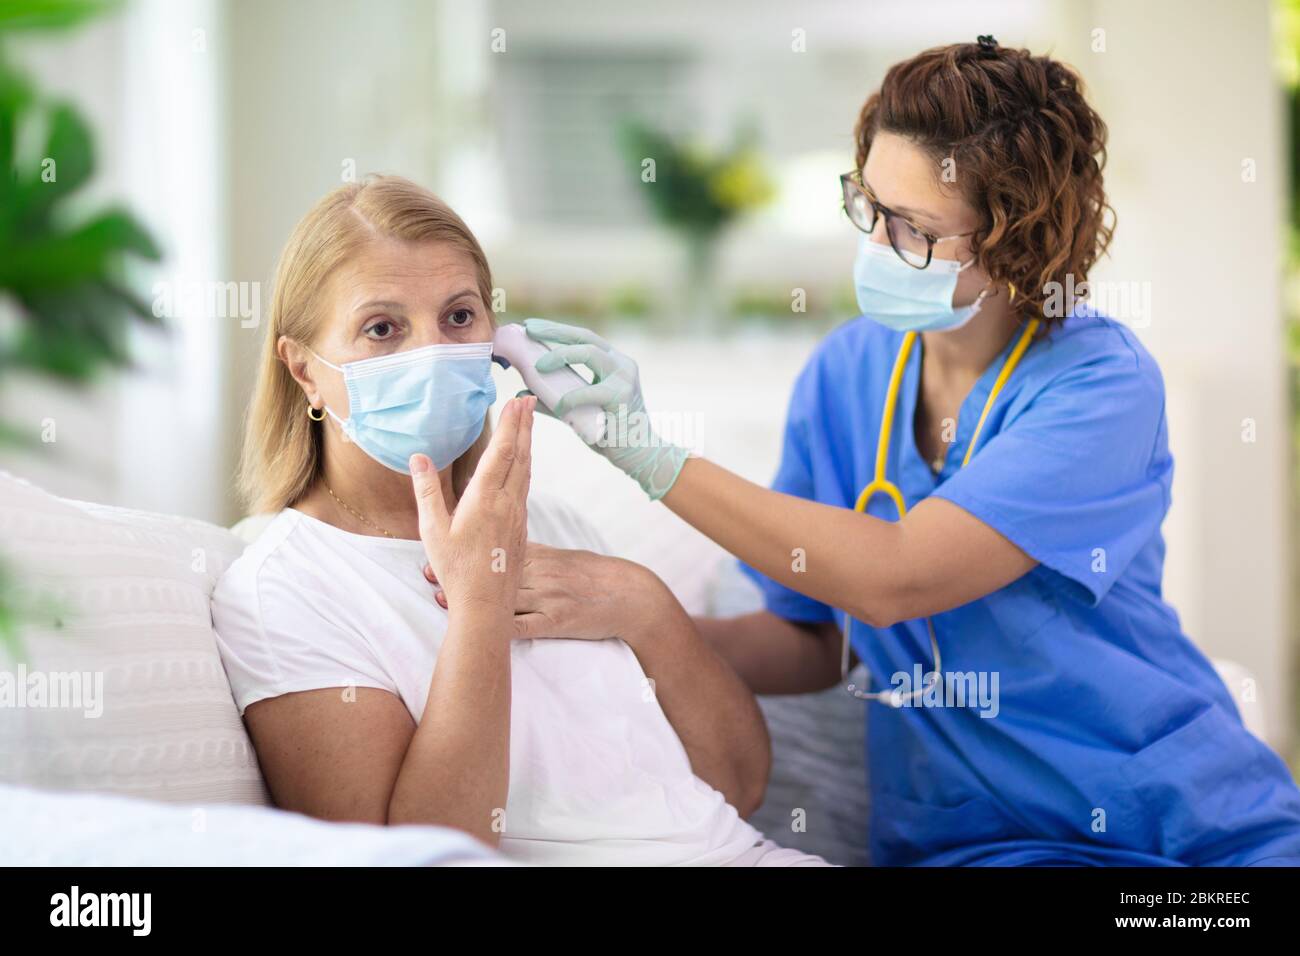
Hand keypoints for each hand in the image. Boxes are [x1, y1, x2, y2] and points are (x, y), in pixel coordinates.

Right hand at [410, 396, 534, 620]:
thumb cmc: (456, 570)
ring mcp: (518, 515)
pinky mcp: (521, 527)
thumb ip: (427, 491)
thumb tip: (418, 457)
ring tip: (528, 423)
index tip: (515, 402)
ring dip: (527, 443)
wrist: (486, 606)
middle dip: (524, 425)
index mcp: (486, 499)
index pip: (501, 452)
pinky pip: (525, 488)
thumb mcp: (433, 531)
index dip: (510, 424)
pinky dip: (525, 467)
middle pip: (520, 455)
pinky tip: (522, 465)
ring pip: (526, 471)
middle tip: (529, 399)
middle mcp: (508, 503)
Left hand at [424, 542, 666, 645]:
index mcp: (541, 556)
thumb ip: (534, 554)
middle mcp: (541, 573)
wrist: (629, 595)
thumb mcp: (563, 558)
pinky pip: (524, 625)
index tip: (439, 548)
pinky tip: (477, 627)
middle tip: (427, 571)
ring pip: (503, 598)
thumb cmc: (594, 577)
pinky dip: (499, 626)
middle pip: (493, 571)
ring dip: (471, 600)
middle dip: (460, 573)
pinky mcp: (557, 621)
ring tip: (440, 598)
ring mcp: (548, 597)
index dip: (467, 549)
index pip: (498, 549)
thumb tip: (505, 547)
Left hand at [518, 317, 688, 500]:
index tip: (531, 327)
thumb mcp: (579, 410)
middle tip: (529, 331)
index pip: (583, 337)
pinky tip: (557, 405)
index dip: (556, 329)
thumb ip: (555, 398)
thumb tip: (524, 392)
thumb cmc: (609, 432)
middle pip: (585, 337)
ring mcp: (624, 378)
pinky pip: (590, 391)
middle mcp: (622, 364)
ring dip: (560, 355)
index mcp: (614, 362)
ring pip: (590, 353)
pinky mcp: (622, 397)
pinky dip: (570, 398)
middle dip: (554, 331)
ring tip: (537, 365)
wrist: (640, 454)